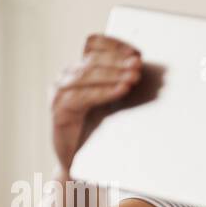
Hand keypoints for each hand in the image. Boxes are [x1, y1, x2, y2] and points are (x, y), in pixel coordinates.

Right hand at [51, 34, 152, 174]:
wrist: (78, 162)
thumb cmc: (97, 132)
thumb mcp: (111, 102)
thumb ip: (120, 84)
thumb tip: (146, 70)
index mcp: (79, 69)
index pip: (93, 45)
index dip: (114, 44)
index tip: (136, 51)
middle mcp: (67, 77)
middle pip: (92, 59)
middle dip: (118, 60)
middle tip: (138, 64)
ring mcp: (59, 92)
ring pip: (87, 74)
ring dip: (113, 74)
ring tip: (133, 76)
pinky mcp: (59, 109)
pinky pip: (83, 96)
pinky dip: (104, 92)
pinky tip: (121, 90)